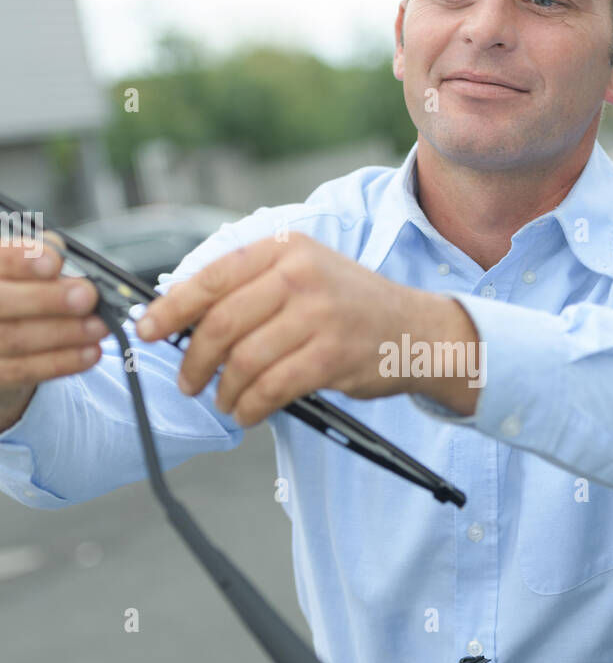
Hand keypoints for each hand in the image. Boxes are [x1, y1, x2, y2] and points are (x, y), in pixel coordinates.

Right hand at [0, 232, 107, 426]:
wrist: (3, 332)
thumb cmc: (19, 290)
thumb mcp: (24, 265)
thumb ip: (39, 253)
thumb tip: (59, 252)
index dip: (22, 260)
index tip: (55, 261)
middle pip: (2, 302)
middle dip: (49, 299)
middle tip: (88, 296)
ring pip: (17, 339)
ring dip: (66, 333)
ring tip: (100, 325)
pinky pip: (25, 370)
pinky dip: (62, 362)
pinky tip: (91, 352)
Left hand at [135, 232, 481, 425]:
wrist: (415, 330)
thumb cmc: (349, 306)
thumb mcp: (303, 274)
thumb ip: (250, 287)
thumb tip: (181, 315)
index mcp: (285, 249)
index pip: (212, 277)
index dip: (172, 308)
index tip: (147, 330)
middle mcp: (300, 276)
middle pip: (222, 323)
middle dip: (194, 359)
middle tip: (188, 381)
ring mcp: (318, 315)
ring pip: (244, 360)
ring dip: (224, 390)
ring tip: (224, 401)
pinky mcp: (332, 355)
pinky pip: (273, 387)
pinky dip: (251, 406)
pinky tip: (248, 412)